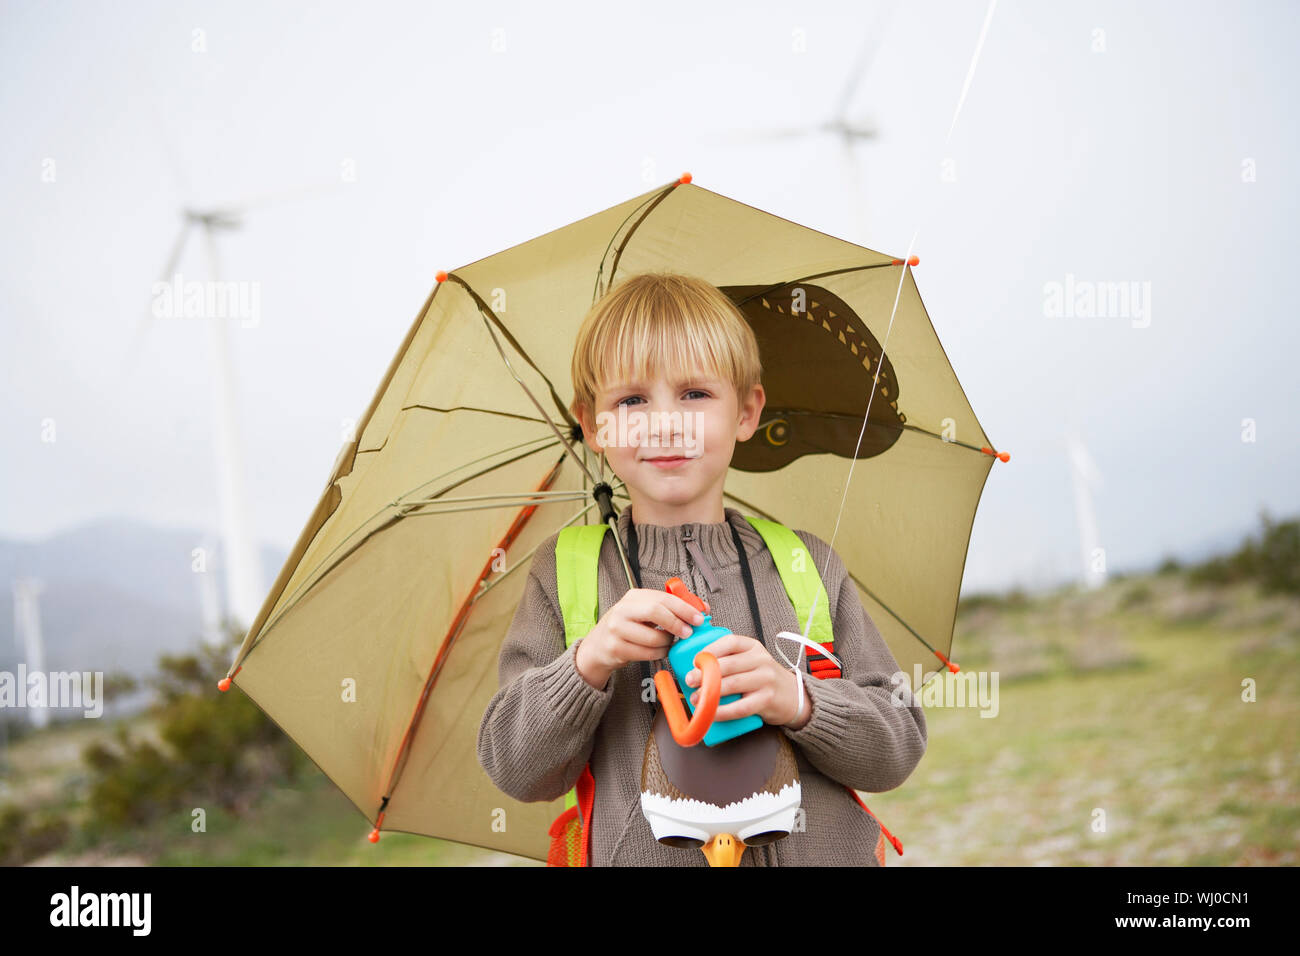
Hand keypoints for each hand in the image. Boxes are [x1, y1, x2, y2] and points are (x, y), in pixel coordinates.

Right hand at [574, 589, 709, 689]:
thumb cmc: (627, 627)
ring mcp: (617, 630)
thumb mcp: (644, 612)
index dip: (684, 608)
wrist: (598, 646)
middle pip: (656, 612)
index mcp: (633, 597)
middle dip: (677, 623)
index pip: (663, 598)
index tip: (699, 618)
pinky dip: (658, 654)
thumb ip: (671, 608)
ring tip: (669, 643)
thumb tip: (702, 609)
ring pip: (654, 638)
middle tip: (688, 633)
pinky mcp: (616, 648)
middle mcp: (623, 610)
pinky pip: (647, 654)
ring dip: (668, 643)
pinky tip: (658, 650)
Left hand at [683, 633, 809, 727]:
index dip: (709, 650)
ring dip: (709, 693)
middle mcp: (762, 660)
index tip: (695, 660)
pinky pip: (740, 707)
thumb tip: (695, 667)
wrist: (793, 696)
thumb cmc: (763, 678)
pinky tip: (711, 713)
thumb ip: (730, 659)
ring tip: (695, 698)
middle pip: (728, 665)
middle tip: (689, 680)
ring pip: (732, 685)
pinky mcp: (767, 700)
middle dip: (704, 673)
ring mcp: (766, 680)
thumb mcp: (751, 661)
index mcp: (754, 647)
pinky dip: (722, 711)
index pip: (729, 642)